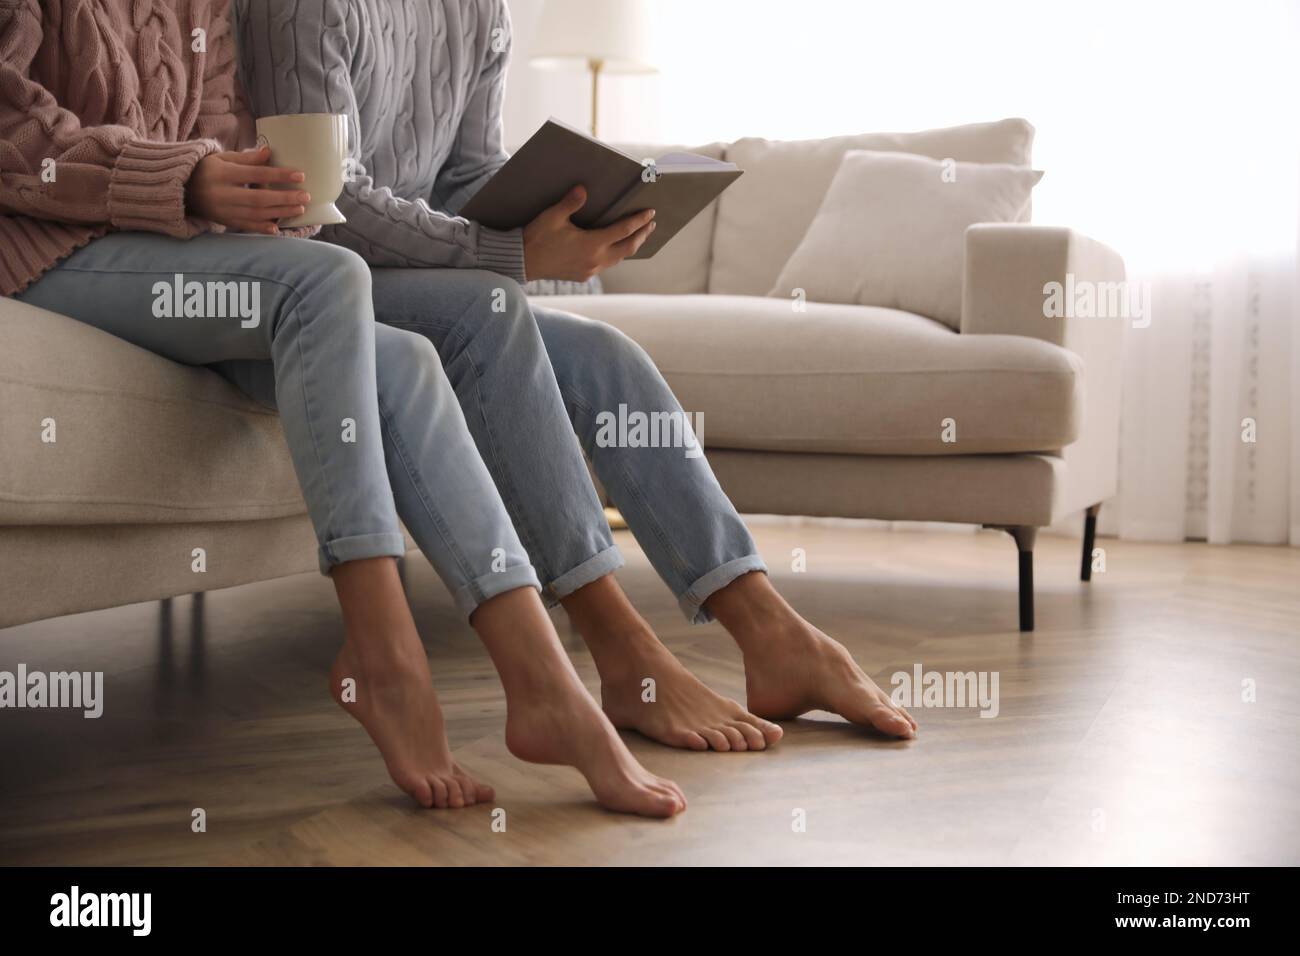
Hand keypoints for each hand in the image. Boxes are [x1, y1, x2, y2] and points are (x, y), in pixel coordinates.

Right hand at [184, 146, 310, 234]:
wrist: (180, 189)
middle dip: (284, 198)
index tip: (300, 176)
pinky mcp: (223, 221)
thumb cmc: (206, 169)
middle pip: (259, 198)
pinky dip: (261, 228)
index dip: (278, 175)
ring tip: (299, 209)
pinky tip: (277, 228)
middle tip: (305, 197)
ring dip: (279, 213)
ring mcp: (223, 209)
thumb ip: (246, 158)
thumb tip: (269, 152)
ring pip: (255, 214)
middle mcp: (223, 193)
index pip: (256, 174)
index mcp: (223, 173)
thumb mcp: (222, 158)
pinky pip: (245, 226)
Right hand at [522, 185, 655, 281]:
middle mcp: (595, 260)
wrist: (522, 262)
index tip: (650, 213)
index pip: (623, 230)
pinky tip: (616, 248)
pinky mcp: (583, 275)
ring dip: (630, 246)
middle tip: (651, 224)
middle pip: (628, 248)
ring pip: (619, 258)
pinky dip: (616, 254)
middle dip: (642, 235)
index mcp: (592, 244)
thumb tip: (583, 189)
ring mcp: (590, 270)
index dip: (639, 221)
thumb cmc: (537, 237)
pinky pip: (607, 264)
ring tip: (639, 236)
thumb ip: (571, 203)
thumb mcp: (553, 216)